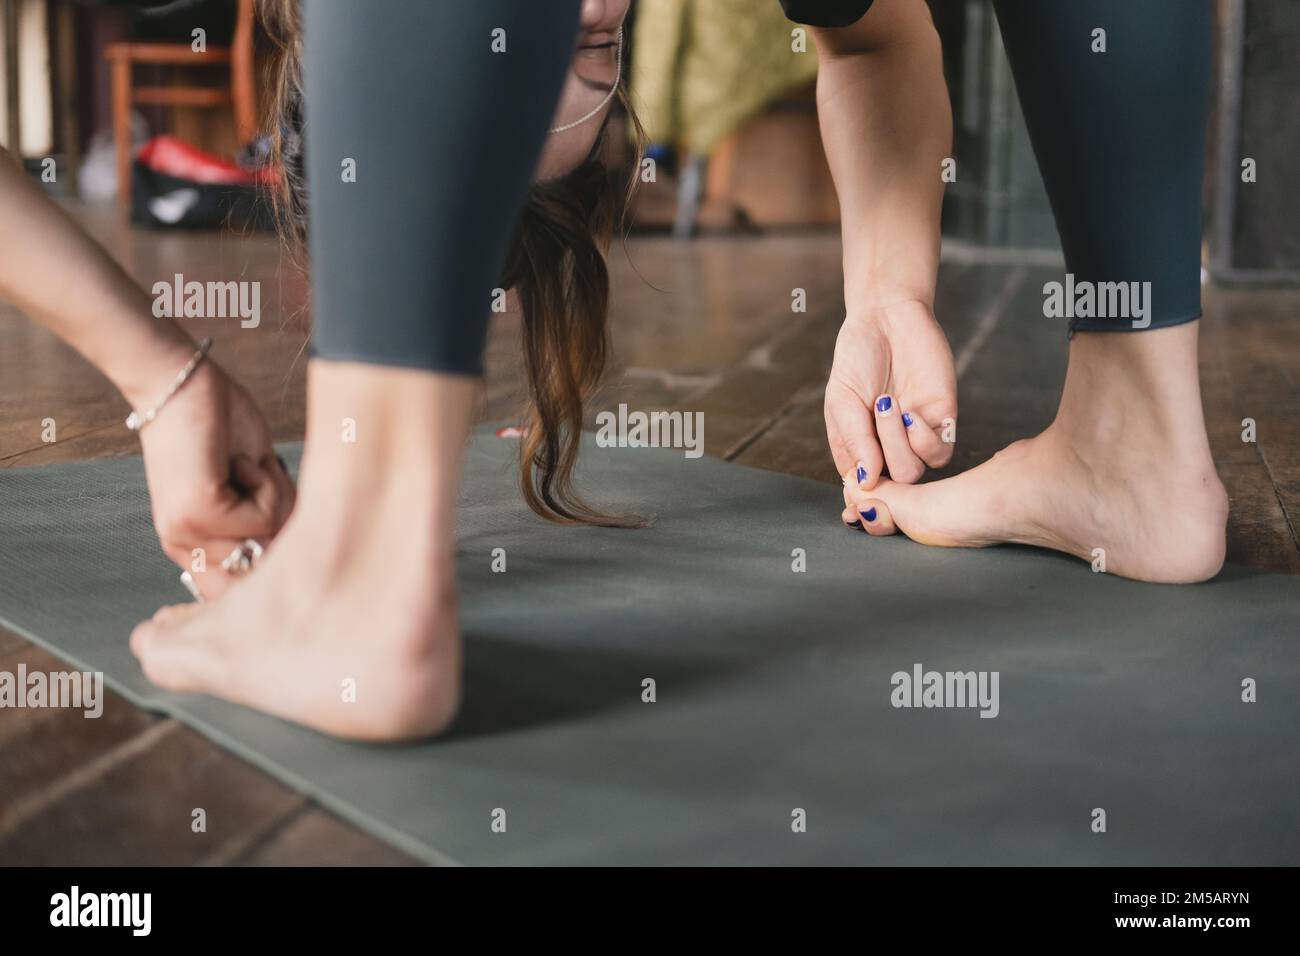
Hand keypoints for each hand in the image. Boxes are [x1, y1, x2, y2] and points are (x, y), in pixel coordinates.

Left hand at [133, 357, 295, 599]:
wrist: (178, 384)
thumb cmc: (217, 427)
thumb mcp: (248, 488)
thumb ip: (266, 527)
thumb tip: (298, 551)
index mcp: (192, 549)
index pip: (241, 591)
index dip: (275, 565)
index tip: (289, 534)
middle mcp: (184, 548)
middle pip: (265, 567)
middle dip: (281, 526)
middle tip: (266, 484)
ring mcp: (187, 533)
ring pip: (267, 540)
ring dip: (274, 500)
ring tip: (248, 468)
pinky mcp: (198, 512)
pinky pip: (263, 516)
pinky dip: (266, 483)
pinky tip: (240, 461)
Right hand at [825, 299, 956, 489]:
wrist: (888, 317)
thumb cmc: (858, 357)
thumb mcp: (841, 400)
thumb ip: (853, 441)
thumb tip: (865, 481)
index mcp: (858, 448)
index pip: (861, 488)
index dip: (859, 492)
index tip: (855, 478)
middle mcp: (887, 448)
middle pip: (891, 485)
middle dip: (882, 453)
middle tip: (875, 410)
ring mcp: (915, 437)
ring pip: (913, 472)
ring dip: (898, 442)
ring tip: (887, 403)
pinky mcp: (941, 422)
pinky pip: (939, 454)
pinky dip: (923, 440)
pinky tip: (910, 413)